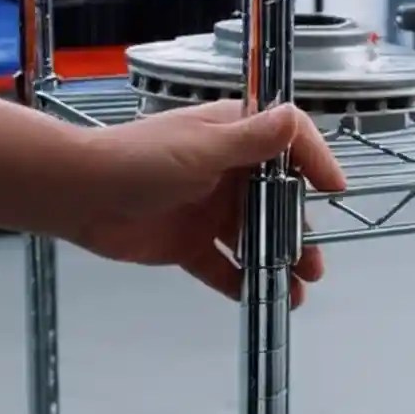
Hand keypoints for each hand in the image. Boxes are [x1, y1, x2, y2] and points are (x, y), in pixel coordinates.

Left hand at [74, 101, 346, 306]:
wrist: (80, 196)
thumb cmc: (136, 160)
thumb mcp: (202, 147)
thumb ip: (250, 139)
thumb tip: (292, 117)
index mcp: (230, 137)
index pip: (286, 142)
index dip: (314, 161)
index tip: (333, 188)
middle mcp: (225, 172)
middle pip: (276, 199)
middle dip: (298, 228)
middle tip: (312, 259)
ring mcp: (207, 209)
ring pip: (254, 237)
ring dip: (276, 261)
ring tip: (294, 288)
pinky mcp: (188, 243)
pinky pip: (223, 266)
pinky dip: (241, 281)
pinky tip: (259, 297)